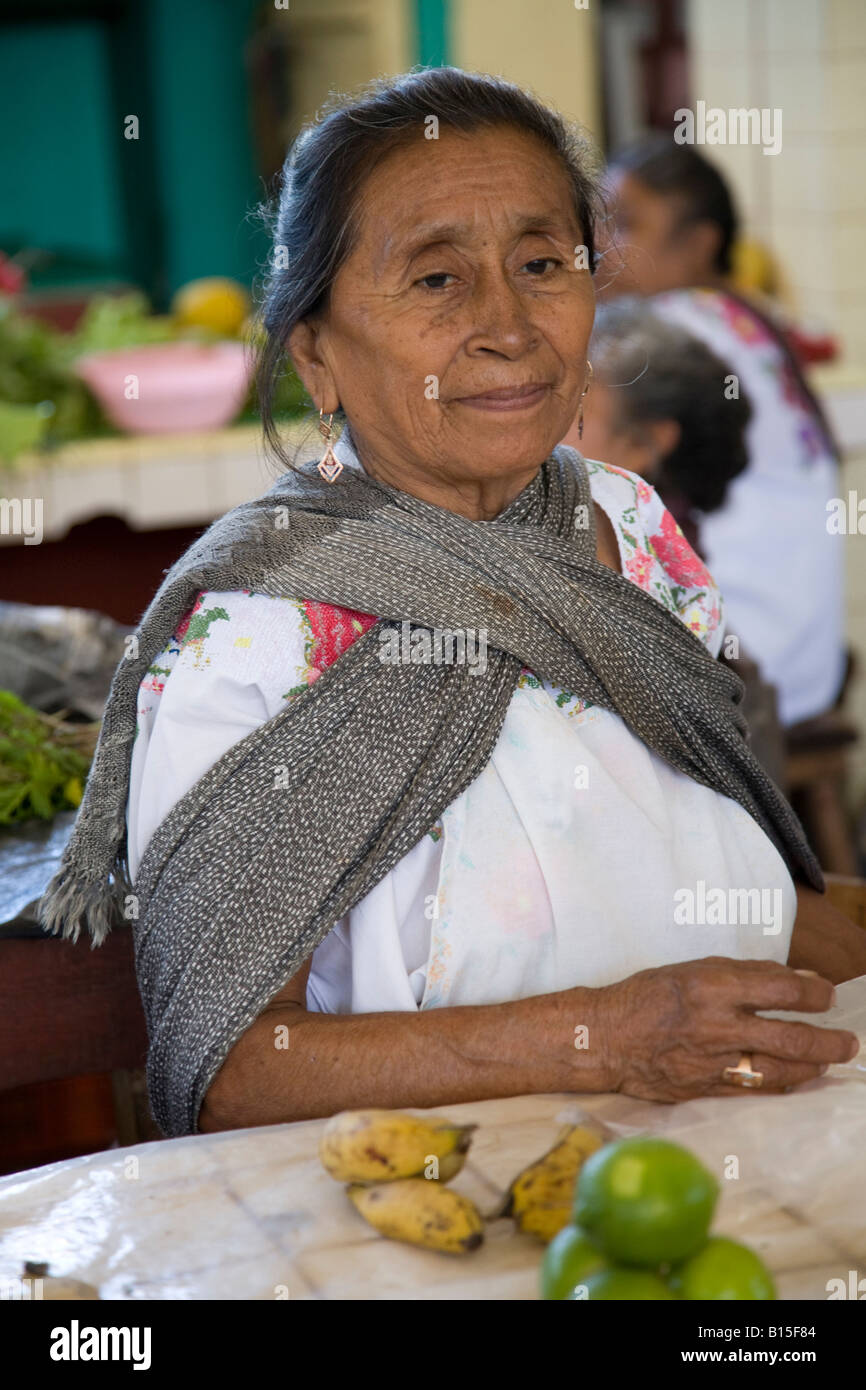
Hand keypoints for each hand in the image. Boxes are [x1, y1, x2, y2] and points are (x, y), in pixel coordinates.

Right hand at [596, 957, 859, 1101]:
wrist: (606, 1038)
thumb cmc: (648, 996)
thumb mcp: (693, 968)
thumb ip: (743, 975)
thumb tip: (792, 981)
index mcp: (712, 986)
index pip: (781, 990)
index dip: (813, 994)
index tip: (826, 995)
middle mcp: (716, 1025)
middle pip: (790, 1038)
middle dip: (828, 1041)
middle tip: (848, 1040)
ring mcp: (712, 1062)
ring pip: (779, 1071)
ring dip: (811, 1067)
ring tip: (825, 1060)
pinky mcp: (705, 1089)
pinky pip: (755, 1091)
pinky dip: (781, 1085)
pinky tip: (795, 1080)